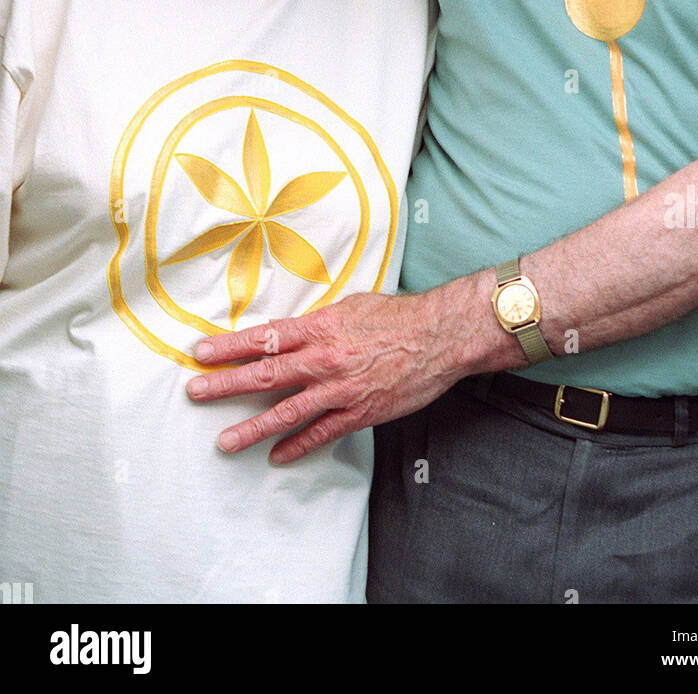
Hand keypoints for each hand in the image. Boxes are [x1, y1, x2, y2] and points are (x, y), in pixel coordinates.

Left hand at [186, 285, 482, 462]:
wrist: (438, 337)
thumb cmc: (396, 317)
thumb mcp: (350, 306)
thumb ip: (317, 323)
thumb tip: (290, 332)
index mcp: (319, 328)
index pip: (264, 337)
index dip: (229, 346)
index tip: (200, 353)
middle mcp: (323, 359)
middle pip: (264, 374)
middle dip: (225, 385)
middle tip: (195, 393)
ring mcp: (339, 390)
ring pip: (286, 412)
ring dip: (252, 428)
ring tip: (225, 441)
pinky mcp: (358, 412)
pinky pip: (321, 433)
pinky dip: (297, 446)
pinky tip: (277, 455)